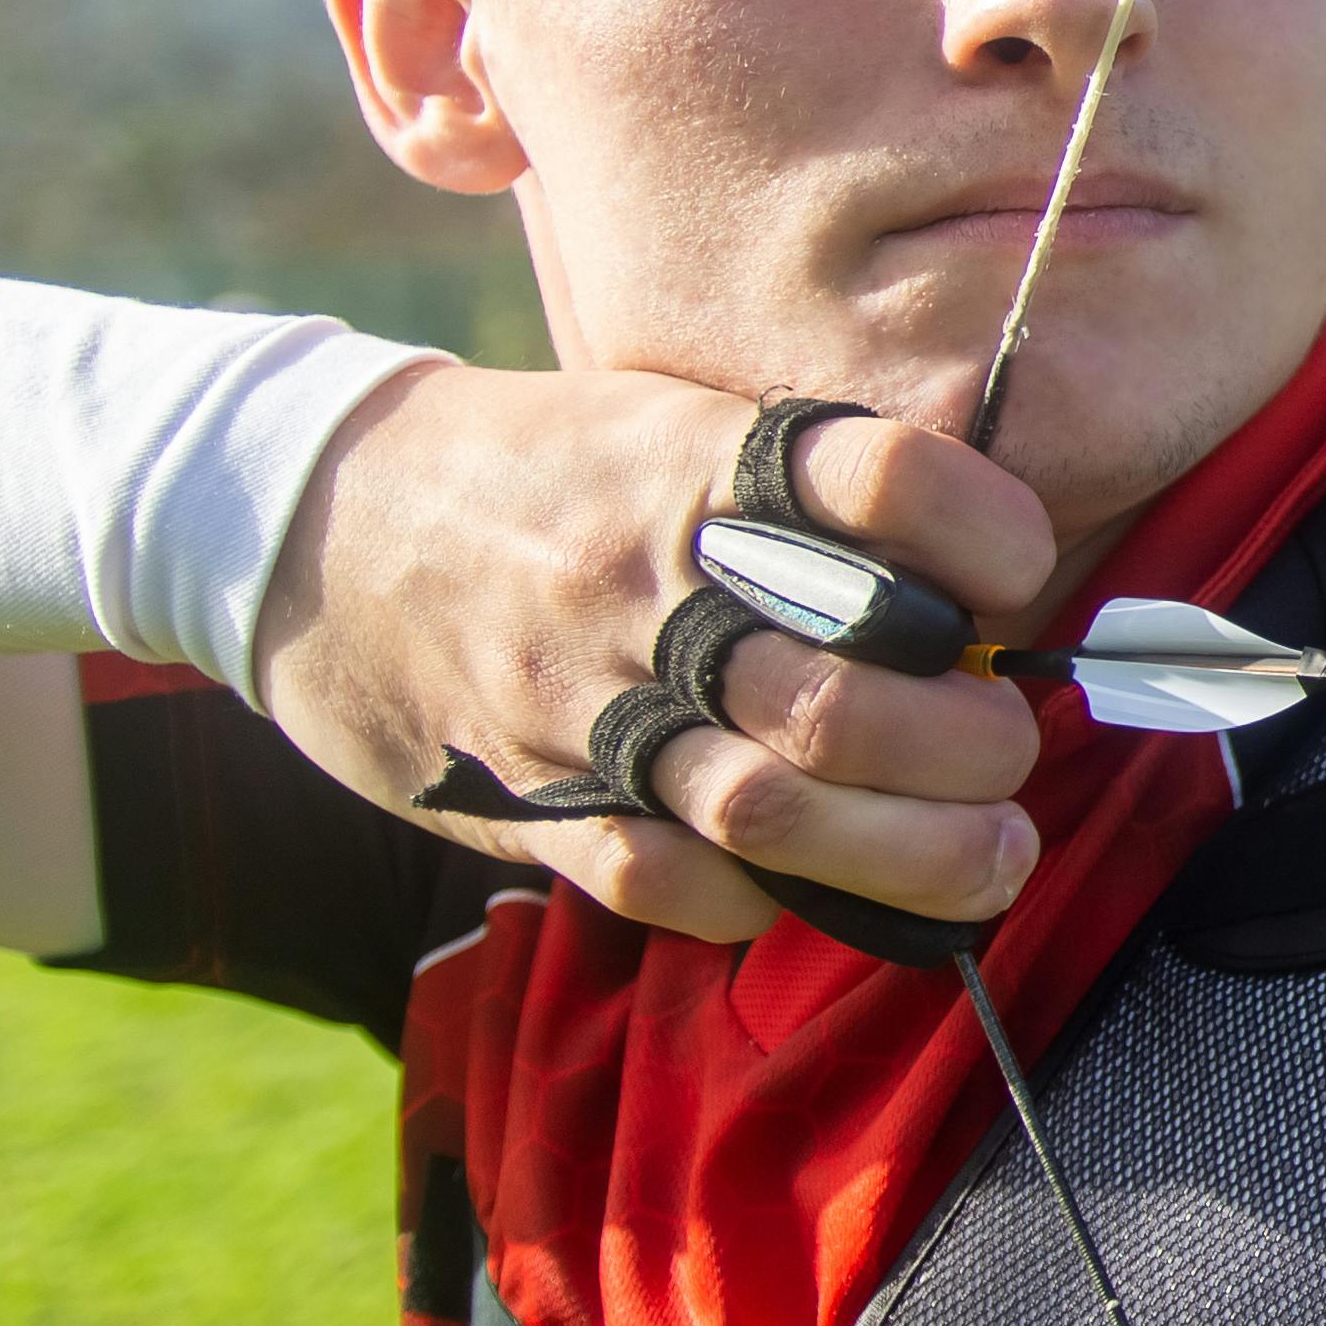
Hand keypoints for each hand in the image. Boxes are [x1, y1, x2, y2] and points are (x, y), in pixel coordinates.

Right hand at [246, 366, 1060, 944]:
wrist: (307, 518)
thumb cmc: (539, 476)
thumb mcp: (666, 423)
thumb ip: (801, 498)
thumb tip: (972, 594)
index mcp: (694, 463)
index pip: (882, 481)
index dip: (986, 534)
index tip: (1018, 578)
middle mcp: (644, 584)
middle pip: (848, 688)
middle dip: (971, 745)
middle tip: (1009, 755)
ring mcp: (582, 702)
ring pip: (774, 806)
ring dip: (910, 850)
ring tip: (988, 854)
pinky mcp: (525, 800)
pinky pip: (667, 881)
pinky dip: (764, 901)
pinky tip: (808, 887)